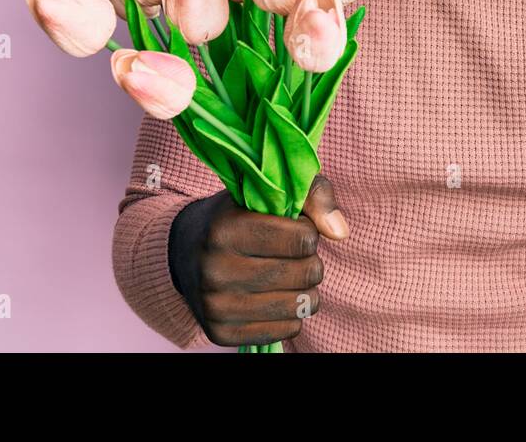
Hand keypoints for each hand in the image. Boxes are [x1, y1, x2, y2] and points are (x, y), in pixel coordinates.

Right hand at [168, 173, 348, 346]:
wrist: (185, 251)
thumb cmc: (240, 215)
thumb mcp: (272, 192)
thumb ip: (313, 196)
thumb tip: (340, 233)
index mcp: (224, 229)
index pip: (303, 239)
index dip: (308, 231)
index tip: (294, 228)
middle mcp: (214, 270)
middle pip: (305, 273)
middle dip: (310, 261)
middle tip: (292, 254)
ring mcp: (215, 306)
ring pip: (299, 306)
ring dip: (306, 290)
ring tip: (287, 275)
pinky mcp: (220, 334)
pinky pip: (287, 331)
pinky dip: (291, 314)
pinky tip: (274, 297)